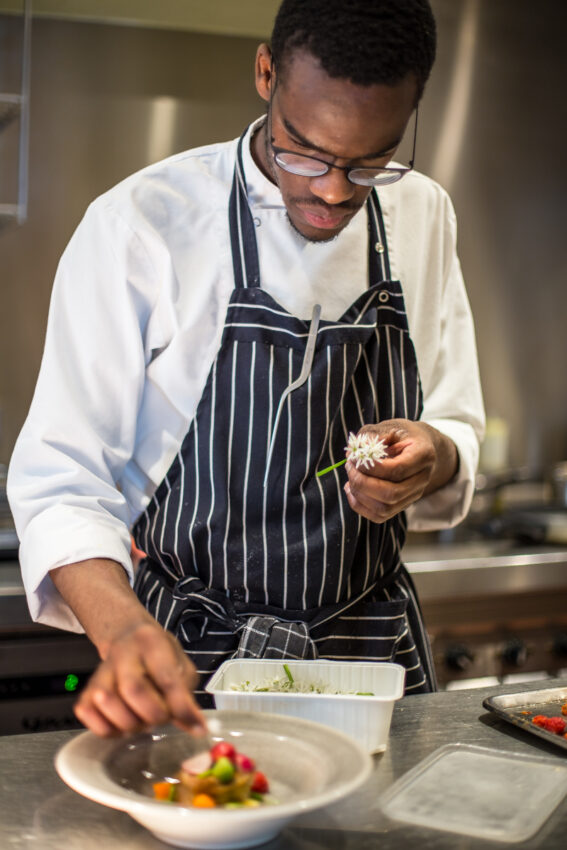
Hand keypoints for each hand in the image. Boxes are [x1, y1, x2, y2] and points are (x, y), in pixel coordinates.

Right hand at [74, 619, 206, 737]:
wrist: (127, 637)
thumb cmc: (159, 654)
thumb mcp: (181, 665)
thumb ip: (186, 695)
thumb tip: (196, 728)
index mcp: (152, 642)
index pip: (167, 678)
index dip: (182, 707)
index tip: (197, 728)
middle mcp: (123, 653)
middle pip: (133, 690)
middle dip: (153, 714)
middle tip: (161, 717)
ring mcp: (101, 671)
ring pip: (107, 702)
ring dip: (130, 723)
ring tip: (142, 719)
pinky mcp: (85, 689)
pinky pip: (88, 715)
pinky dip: (107, 728)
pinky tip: (122, 723)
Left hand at [344, 420, 457, 522]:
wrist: (419, 447)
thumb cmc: (402, 435)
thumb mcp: (389, 426)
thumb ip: (372, 436)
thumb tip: (354, 452)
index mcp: (424, 456)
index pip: (397, 470)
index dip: (371, 467)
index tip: (355, 457)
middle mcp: (422, 479)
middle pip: (391, 494)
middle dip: (362, 482)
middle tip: (349, 466)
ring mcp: (413, 496)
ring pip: (384, 509)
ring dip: (360, 495)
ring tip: (350, 476)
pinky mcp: (402, 505)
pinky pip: (379, 516)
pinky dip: (359, 505)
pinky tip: (351, 489)